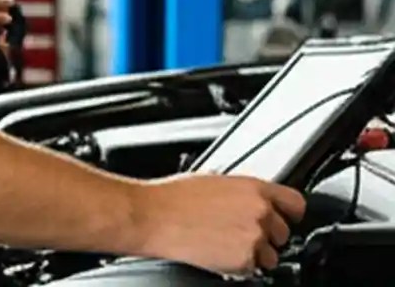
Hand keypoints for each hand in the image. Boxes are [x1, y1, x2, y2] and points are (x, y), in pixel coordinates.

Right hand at [130, 174, 306, 275]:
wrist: (154, 216)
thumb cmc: (173, 197)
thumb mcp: (216, 181)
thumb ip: (244, 193)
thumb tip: (252, 201)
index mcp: (255, 188)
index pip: (296, 204)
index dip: (288, 214)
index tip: (283, 218)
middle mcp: (261, 212)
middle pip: (284, 233)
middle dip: (265, 236)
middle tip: (238, 233)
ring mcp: (254, 238)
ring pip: (271, 255)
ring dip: (254, 254)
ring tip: (225, 244)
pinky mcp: (244, 260)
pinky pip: (252, 269)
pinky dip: (238, 266)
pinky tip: (217, 252)